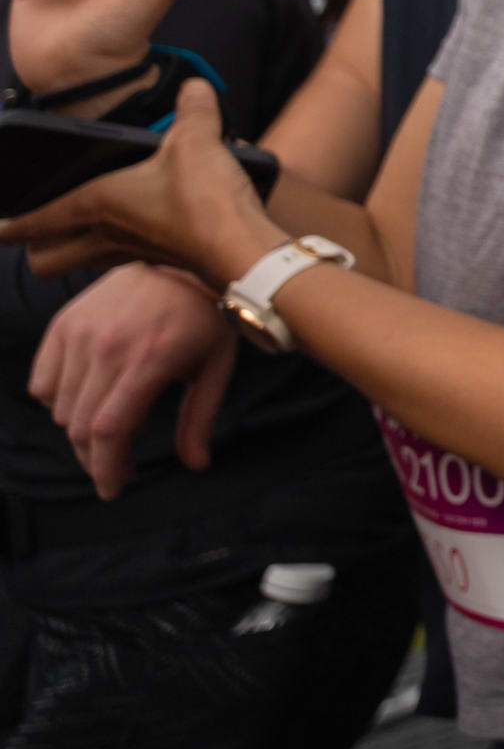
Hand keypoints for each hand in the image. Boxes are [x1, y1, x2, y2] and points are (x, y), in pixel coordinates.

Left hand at [0, 84, 284, 282]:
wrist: (240, 247)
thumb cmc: (204, 199)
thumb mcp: (197, 139)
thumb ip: (192, 107)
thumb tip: (193, 86)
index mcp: (97, 204)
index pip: (32, 222)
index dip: (7, 225)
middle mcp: (104, 233)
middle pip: (44, 261)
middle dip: (35, 248)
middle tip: (39, 227)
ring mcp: (129, 252)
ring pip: (78, 262)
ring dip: (73, 249)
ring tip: (82, 226)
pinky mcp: (158, 259)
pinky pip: (117, 258)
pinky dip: (114, 247)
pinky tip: (135, 226)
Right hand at [28, 264, 233, 499]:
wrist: (178, 258)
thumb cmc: (205, 315)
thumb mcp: (216, 365)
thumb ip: (199, 417)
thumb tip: (196, 465)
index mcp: (149, 360)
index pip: (108, 430)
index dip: (106, 468)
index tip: (113, 489)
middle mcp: (107, 348)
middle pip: (80, 427)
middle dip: (96, 457)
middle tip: (116, 465)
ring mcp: (80, 334)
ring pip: (60, 409)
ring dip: (80, 430)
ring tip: (110, 426)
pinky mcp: (62, 325)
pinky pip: (43, 383)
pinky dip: (59, 400)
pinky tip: (88, 397)